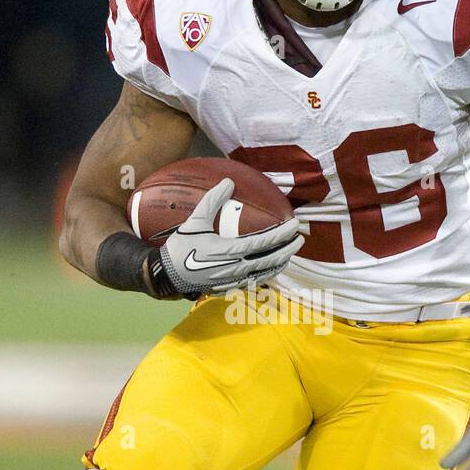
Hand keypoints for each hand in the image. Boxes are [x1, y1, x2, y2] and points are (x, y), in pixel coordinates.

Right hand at [149, 177, 303, 297]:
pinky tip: (272, 267)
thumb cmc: (181, 247)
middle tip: (300, 239)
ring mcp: (234, 280)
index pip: (264, 242)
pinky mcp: (230, 287)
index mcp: (229, 251)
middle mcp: (235, 268)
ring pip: (265, 273)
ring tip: (290, 253)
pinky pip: (255, 281)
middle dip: (288, 249)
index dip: (282, 234)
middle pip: (271, 259)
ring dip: (281, 262)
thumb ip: (212, 200)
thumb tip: (229, 181)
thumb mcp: (194, 221)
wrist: (168, 275)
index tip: (294, 225)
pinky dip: (268, 273)